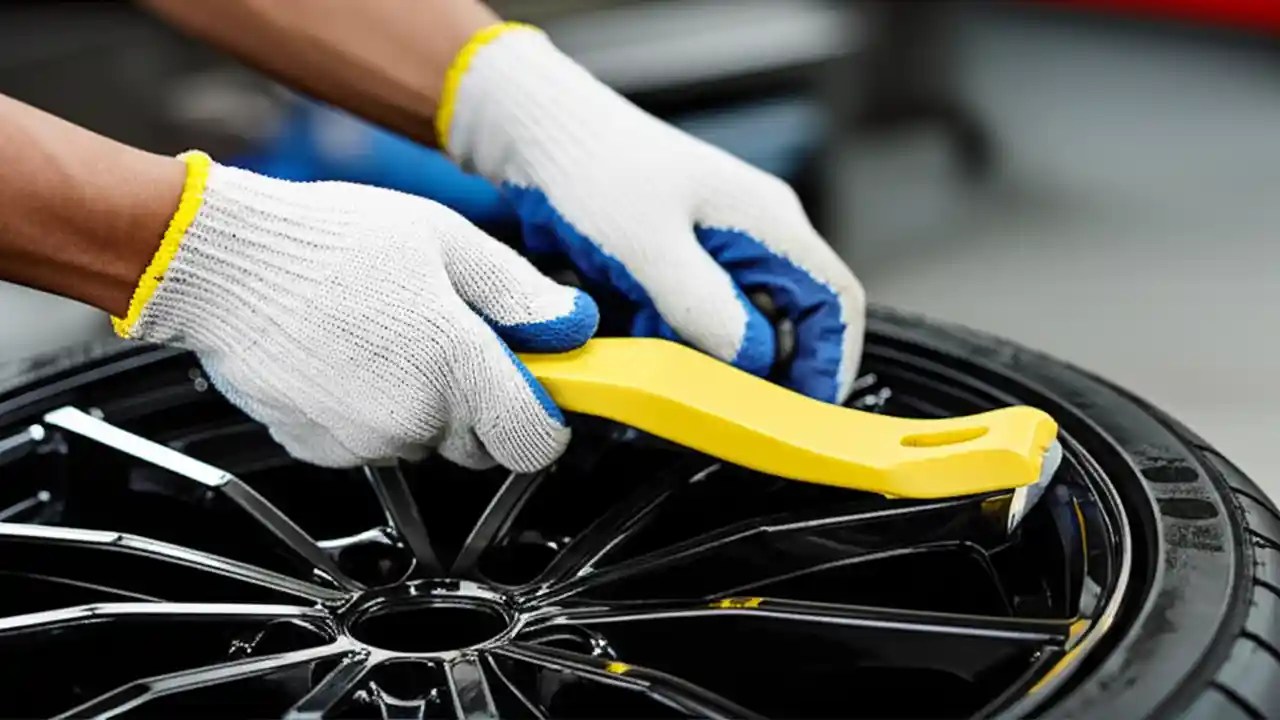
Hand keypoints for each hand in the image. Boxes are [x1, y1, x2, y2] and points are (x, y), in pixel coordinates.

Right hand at [114, 152, 597, 469]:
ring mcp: (363, 441)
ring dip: (422, 405)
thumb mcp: (446, 241)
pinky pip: (373, 444)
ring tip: (384, 336)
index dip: (541, 417)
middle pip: (480, 444)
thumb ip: (519, 293)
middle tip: (446, 338)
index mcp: (455, 365)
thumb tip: (573, 326)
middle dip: (479, 403)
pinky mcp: (320, 450)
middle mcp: (412, 418)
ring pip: (424, 443)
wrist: (219, 259)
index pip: (536, 444)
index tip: (532, 387)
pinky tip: (346, 359)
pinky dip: (371, 413)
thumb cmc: (330, 238)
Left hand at [438, 24, 865, 402]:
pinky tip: (631, 335)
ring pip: (734, 327)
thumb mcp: (648, 247)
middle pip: (786, 325)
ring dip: (700, 357)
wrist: (535, 129)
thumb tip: (754, 362)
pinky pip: (690, 317)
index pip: (834, 302)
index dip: (831, 364)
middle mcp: (751, 234)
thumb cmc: (590, 166)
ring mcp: (714, 247)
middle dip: (753, 370)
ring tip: (652, 359)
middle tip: (711, 403)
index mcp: (767, 221)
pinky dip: (668, 339)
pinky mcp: (676, 260)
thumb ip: (706, 309)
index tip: (804, 415)